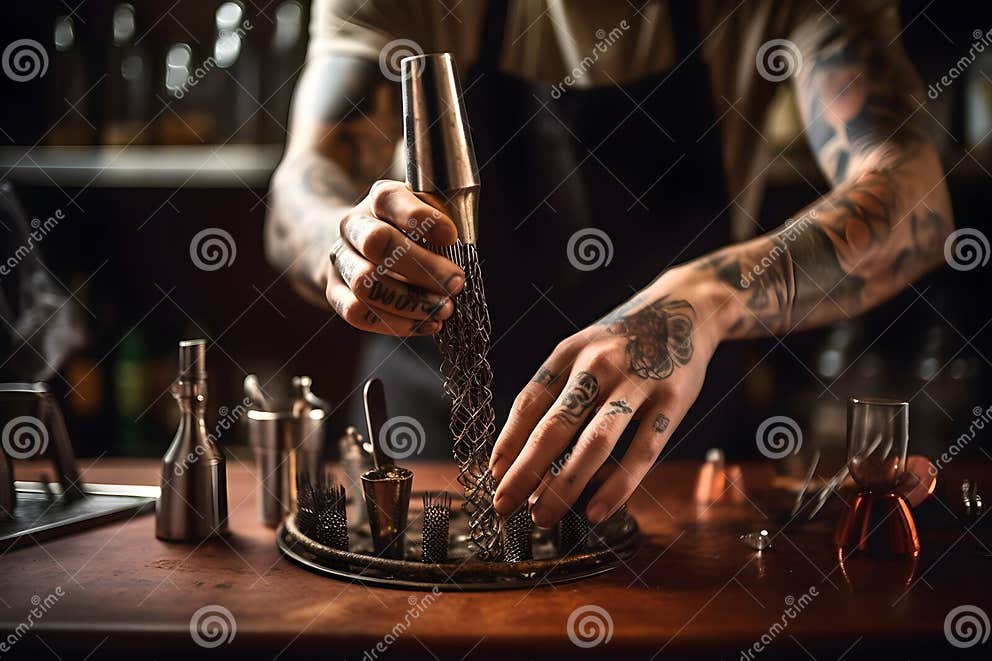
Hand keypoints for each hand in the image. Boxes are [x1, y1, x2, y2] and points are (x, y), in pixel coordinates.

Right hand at [325, 180, 465, 335]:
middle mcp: (353, 226)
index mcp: (379, 199)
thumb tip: (454, 243)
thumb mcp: (427, 211)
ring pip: (365, 284)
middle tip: (456, 283)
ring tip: (444, 309)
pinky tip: (426, 323)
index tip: (451, 237)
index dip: (420, 217)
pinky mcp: (335, 291)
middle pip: (376, 243)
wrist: (358, 243)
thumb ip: (442, 219)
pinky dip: (396, 323)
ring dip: (411, 302)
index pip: (390, 199)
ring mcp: (341, 259)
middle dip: (422, 268)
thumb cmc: (407, 228)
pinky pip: (357, 312)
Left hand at [490, 267, 729, 526]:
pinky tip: (594, 512)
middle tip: (503, 506)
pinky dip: (617, 486)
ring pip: (595, 442)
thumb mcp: (585, 346)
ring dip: (563, 485)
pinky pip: (642, 452)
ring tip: (542, 517)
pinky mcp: (672, 401)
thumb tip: (527, 451)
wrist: (688, 305)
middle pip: (554, 426)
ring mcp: (637, 383)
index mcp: (570, 353)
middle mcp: (599, 366)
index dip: (507, 442)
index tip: (492, 476)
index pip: (529, 403)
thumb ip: (560, 389)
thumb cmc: (625, 339)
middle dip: (524, 471)